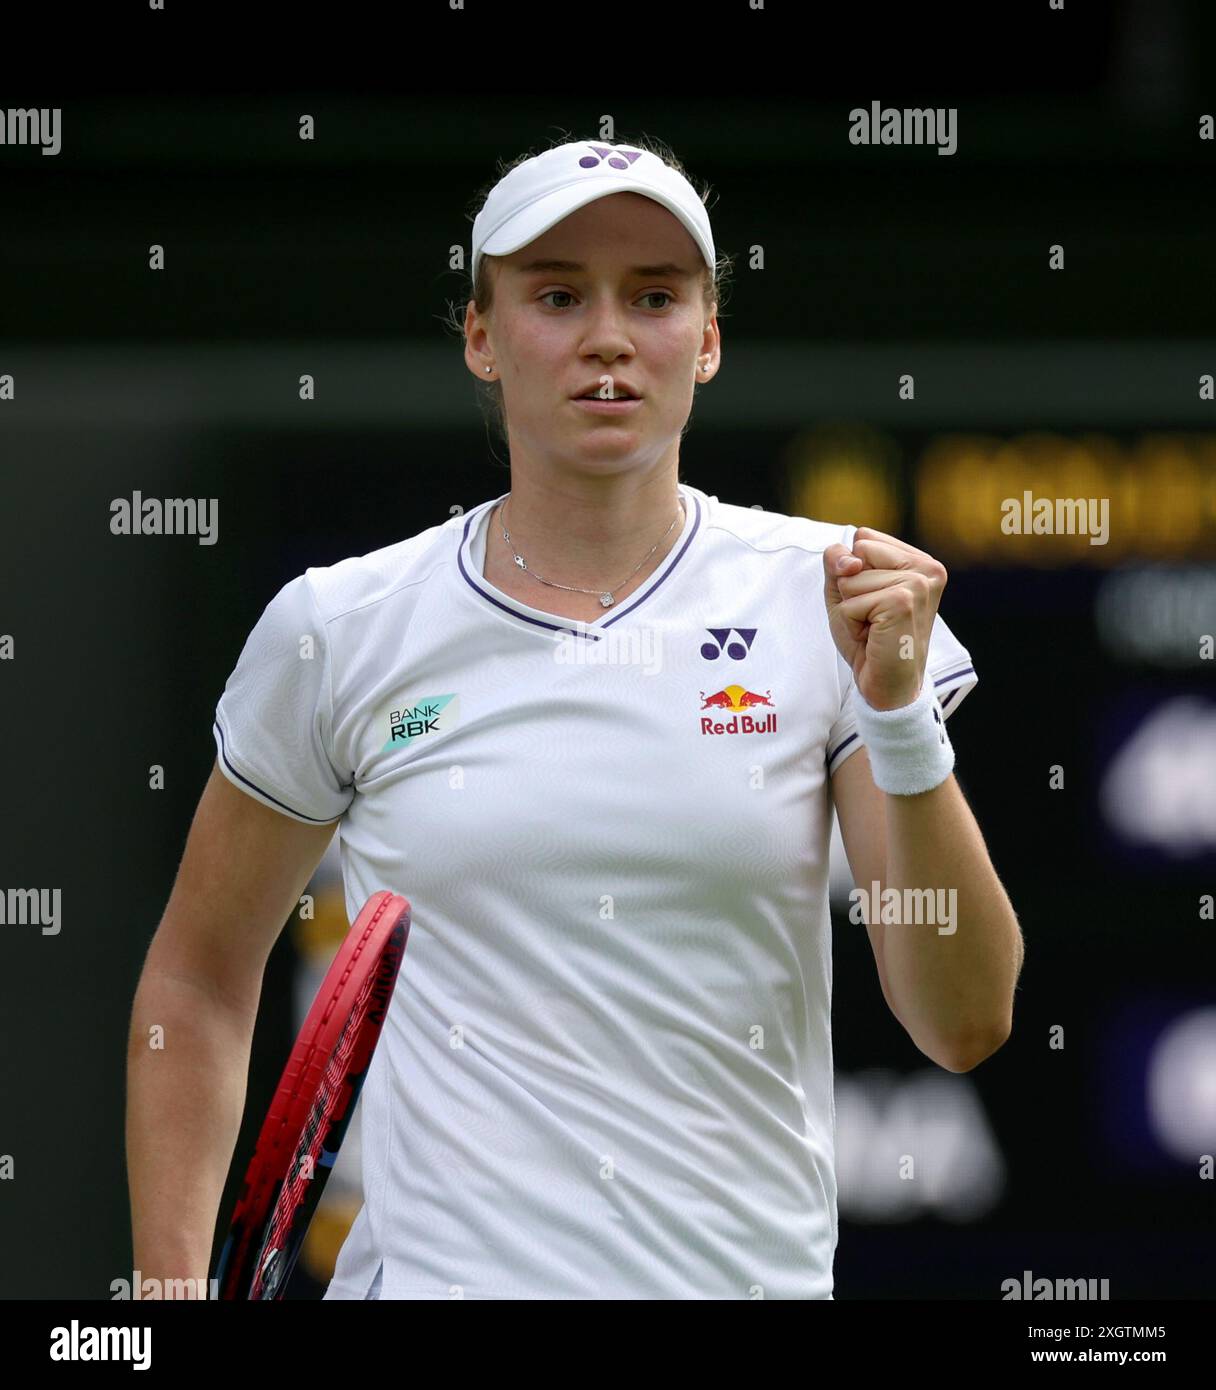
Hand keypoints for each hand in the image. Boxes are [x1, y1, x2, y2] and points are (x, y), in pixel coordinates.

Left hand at [823, 527, 947, 711]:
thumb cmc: (868, 640)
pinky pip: (850, 602)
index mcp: (920, 560)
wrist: (887, 687)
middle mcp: (926, 567)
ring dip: (851, 609)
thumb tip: (850, 560)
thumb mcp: (846, 593)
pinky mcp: (903, 602)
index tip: (873, 601)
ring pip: (851, 578)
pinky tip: (872, 637)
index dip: (854, 572)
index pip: (863, 538)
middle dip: (851, 588)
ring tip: (873, 629)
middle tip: (872, 618)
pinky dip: (850, 623)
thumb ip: (838, 563)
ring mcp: (918, 584)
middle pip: (857, 552)